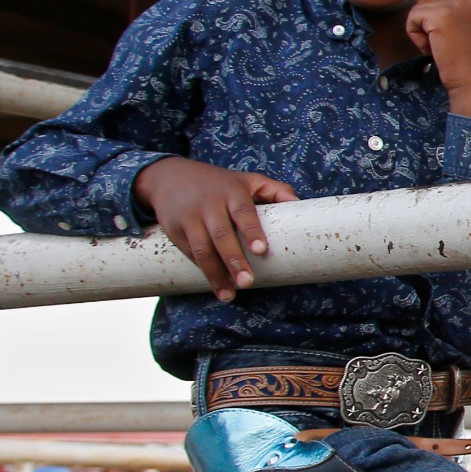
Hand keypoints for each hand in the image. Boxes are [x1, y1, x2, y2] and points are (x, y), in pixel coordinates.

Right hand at [133, 158, 298, 301]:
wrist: (170, 176)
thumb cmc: (220, 183)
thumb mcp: (247, 180)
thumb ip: (275, 190)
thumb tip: (301, 204)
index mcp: (232, 192)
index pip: (243, 212)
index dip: (252, 231)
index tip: (261, 250)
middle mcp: (209, 204)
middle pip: (222, 235)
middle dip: (234, 260)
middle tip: (248, 282)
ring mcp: (190, 218)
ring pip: (202, 249)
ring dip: (215, 274)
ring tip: (229, 295)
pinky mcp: (175, 231)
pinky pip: (190, 253)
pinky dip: (202, 271)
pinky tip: (215, 286)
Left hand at [408, 0, 470, 120]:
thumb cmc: (468, 64)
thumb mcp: (469, 30)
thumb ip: (456, 11)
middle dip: (426, 20)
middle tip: (443, 44)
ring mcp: (458, 4)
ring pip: (418, 6)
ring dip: (420, 29)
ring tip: (439, 46)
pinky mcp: (442, 15)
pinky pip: (413, 18)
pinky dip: (416, 36)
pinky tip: (432, 49)